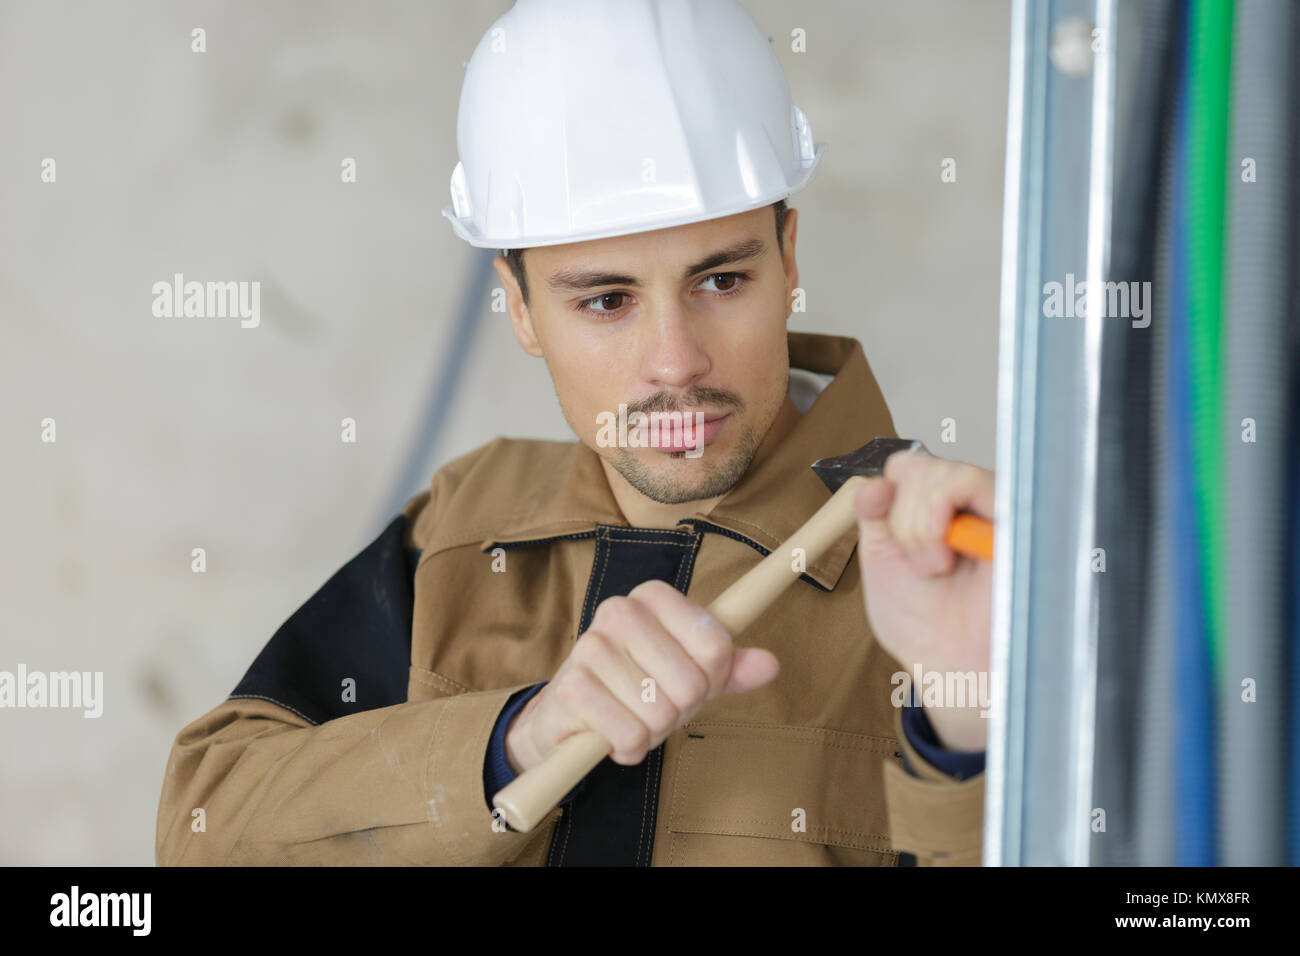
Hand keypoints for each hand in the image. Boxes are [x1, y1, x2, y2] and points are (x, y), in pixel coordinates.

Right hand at [504, 579, 779, 772]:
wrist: (570, 710)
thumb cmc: (636, 683)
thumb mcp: (687, 670)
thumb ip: (729, 667)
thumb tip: (770, 665)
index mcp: (653, 596)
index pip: (716, 647)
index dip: (712, 681)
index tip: (691, 684)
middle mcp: (620, 611)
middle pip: (692, 683)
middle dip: (681, 711)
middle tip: (656, 707)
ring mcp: (591, 647)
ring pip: (661, 713)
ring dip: (653, 732)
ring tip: (632, 718)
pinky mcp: (572, 688)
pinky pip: (631, 734)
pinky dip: (630, 748)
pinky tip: (613, 736)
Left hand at [852, 445, 993, 751]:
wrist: (956, 666)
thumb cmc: (925, 623)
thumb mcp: (882, 563)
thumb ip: (875, 517)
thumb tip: (874, 483)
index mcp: (935, 510)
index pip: (906, 468)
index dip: (889, 496)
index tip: (888, 537)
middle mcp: (968, 503)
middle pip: (919, 466)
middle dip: (905, 522)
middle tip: (924, 567)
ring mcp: (994, 507)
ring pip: (944, 472)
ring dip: (923, 526)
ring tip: (940, 567)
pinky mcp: (1016, 515)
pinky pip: (974, 482)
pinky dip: (945, 515)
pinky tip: (953, 555)